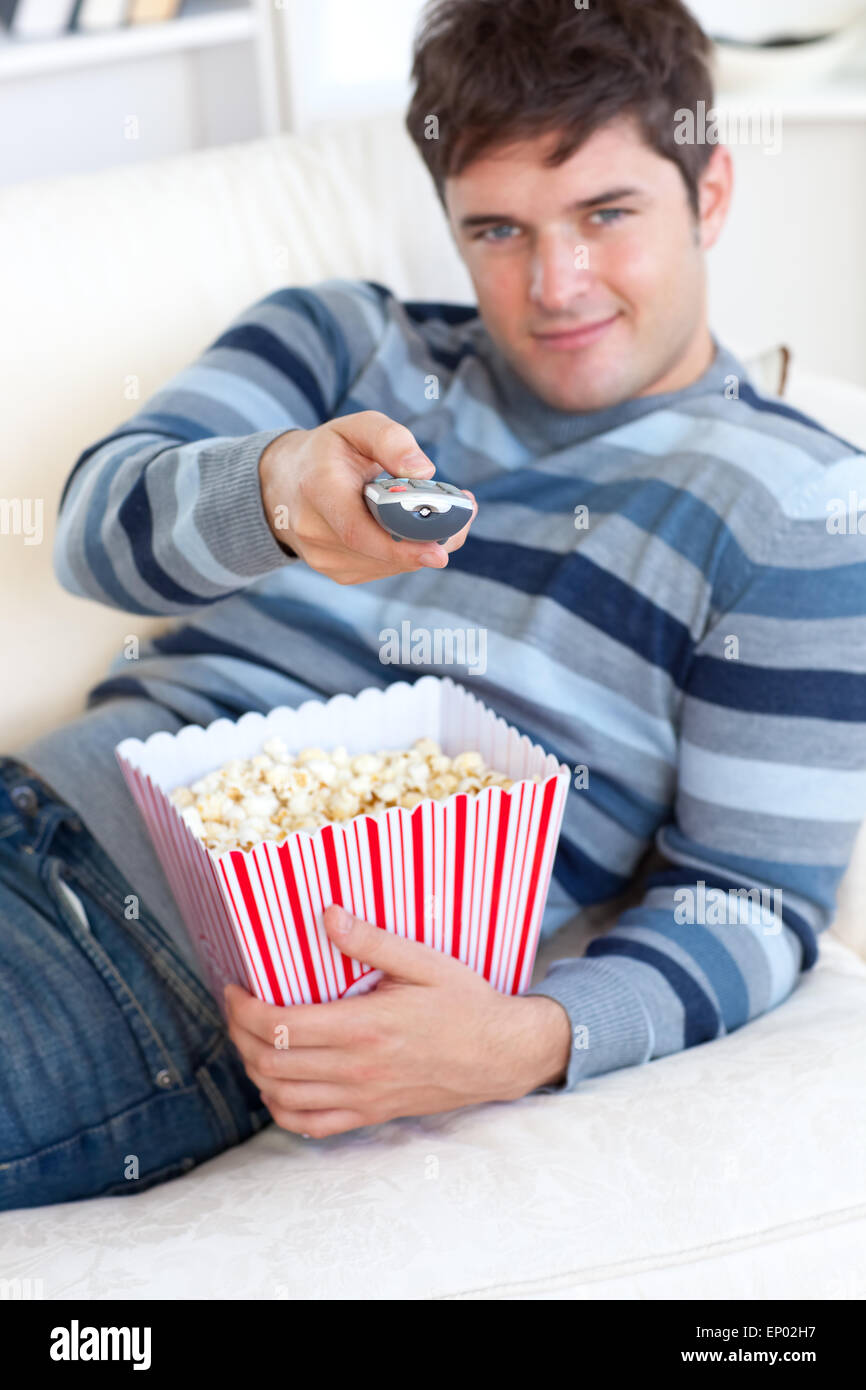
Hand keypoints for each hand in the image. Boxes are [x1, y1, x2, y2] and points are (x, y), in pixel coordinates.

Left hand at [224, 904, 571, 1137]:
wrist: (500, 1054)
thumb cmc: (464, 1003)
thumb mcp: (424, 961)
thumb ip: (373, 942)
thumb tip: (328, 916)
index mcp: (365, 1027)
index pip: (281, 1025)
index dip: (244, 1009)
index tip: (234, 988)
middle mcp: (358, 1069)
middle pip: (270, 1061)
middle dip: (239, 1034)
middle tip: (236, 1008)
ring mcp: (362, 1098)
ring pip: (282, 1096)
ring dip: (253, 1068)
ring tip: (250, 1039)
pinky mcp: (370, 1114)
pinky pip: (310, 1125)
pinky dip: (281, 1108)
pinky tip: (276, 1084)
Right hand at [258, 411, 476, 584]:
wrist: (283, 484)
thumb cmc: (327, 452)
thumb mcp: (356, 428)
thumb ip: (391, 439)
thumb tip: (424, 471)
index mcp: (317, 490)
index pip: (358, 531)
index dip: (401, 547)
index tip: (440, 552)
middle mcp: (315, 531)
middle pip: (382, 552)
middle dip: (429, 540)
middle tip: (463, 518)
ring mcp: (324, 559)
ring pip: (389, 565)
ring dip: (422, 547)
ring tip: (443, 517)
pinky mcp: (337, 572)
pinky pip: (384, 569)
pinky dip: (407, 554)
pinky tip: (415, 531)